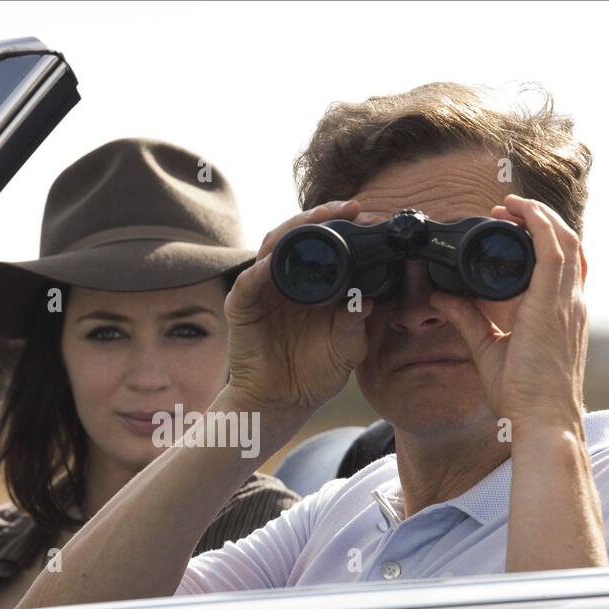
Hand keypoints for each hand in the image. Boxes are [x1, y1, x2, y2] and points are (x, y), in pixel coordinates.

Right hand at [222, 200, 373, 428]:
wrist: (284, 402)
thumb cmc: (314, 374)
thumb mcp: (347, 349)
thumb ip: (355, 324)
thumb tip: (366, 300)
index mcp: (312, 285)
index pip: (322, 243)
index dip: (340, 226)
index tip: (364, 214)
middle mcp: (285, 280)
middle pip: (295, 235)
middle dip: (318, 217)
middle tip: (344, 207)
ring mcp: (261, 290)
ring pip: (271, 247)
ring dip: (292, 231)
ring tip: (315, 220)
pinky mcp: (241, 307)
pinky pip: (248, 283)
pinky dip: (259, 271)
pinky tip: (274, 264)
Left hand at [431, 194, 587, 431]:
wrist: (541, 421)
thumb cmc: (523, 396)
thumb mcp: (489, 350)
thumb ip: (467, 320)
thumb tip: (440, 299)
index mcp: (563, 314)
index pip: (563, 264)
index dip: (541, 237)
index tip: (509, 226)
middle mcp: (572, 304)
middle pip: (567, 244)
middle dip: (540, 219)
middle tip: (507, 208)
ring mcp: (568, 303)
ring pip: (565, 240)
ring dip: (539, 215)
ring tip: (511, 204)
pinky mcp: (554, 305)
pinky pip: (554, 251)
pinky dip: (539, 225)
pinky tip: (519, 212)